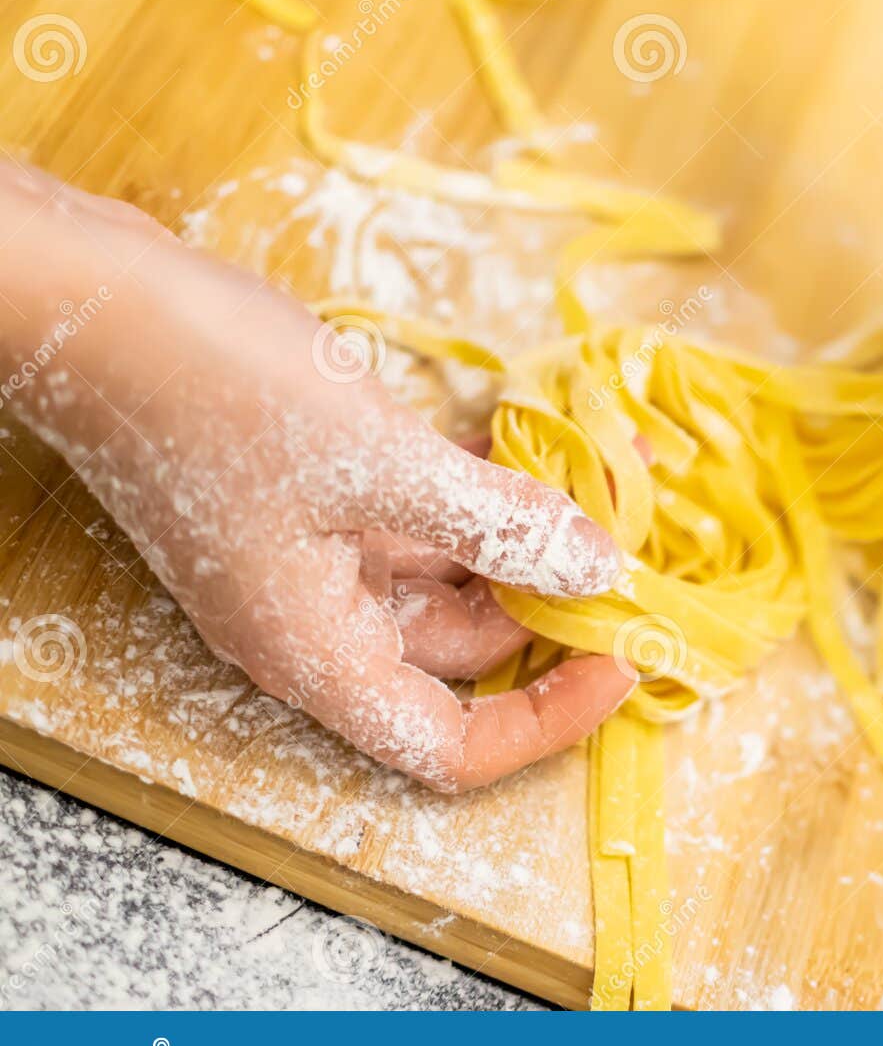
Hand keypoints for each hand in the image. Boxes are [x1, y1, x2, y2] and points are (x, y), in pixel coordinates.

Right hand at [0, 162, 632, 791]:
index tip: (621, 662)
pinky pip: (420, 516)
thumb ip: (495, 525)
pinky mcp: (316, 495)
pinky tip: (532, 446)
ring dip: (524, 533)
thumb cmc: (215, 388)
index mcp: (317, 650)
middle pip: (461, 654)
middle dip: (551, 601)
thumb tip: (597, 567)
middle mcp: (317, 619)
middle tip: (633, 536)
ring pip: (448, 574)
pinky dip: (478, 492)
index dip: (544, 722)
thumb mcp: (379, 464)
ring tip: (605, 474)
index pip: (447, 746)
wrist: (86, 298)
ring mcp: (313, 556)